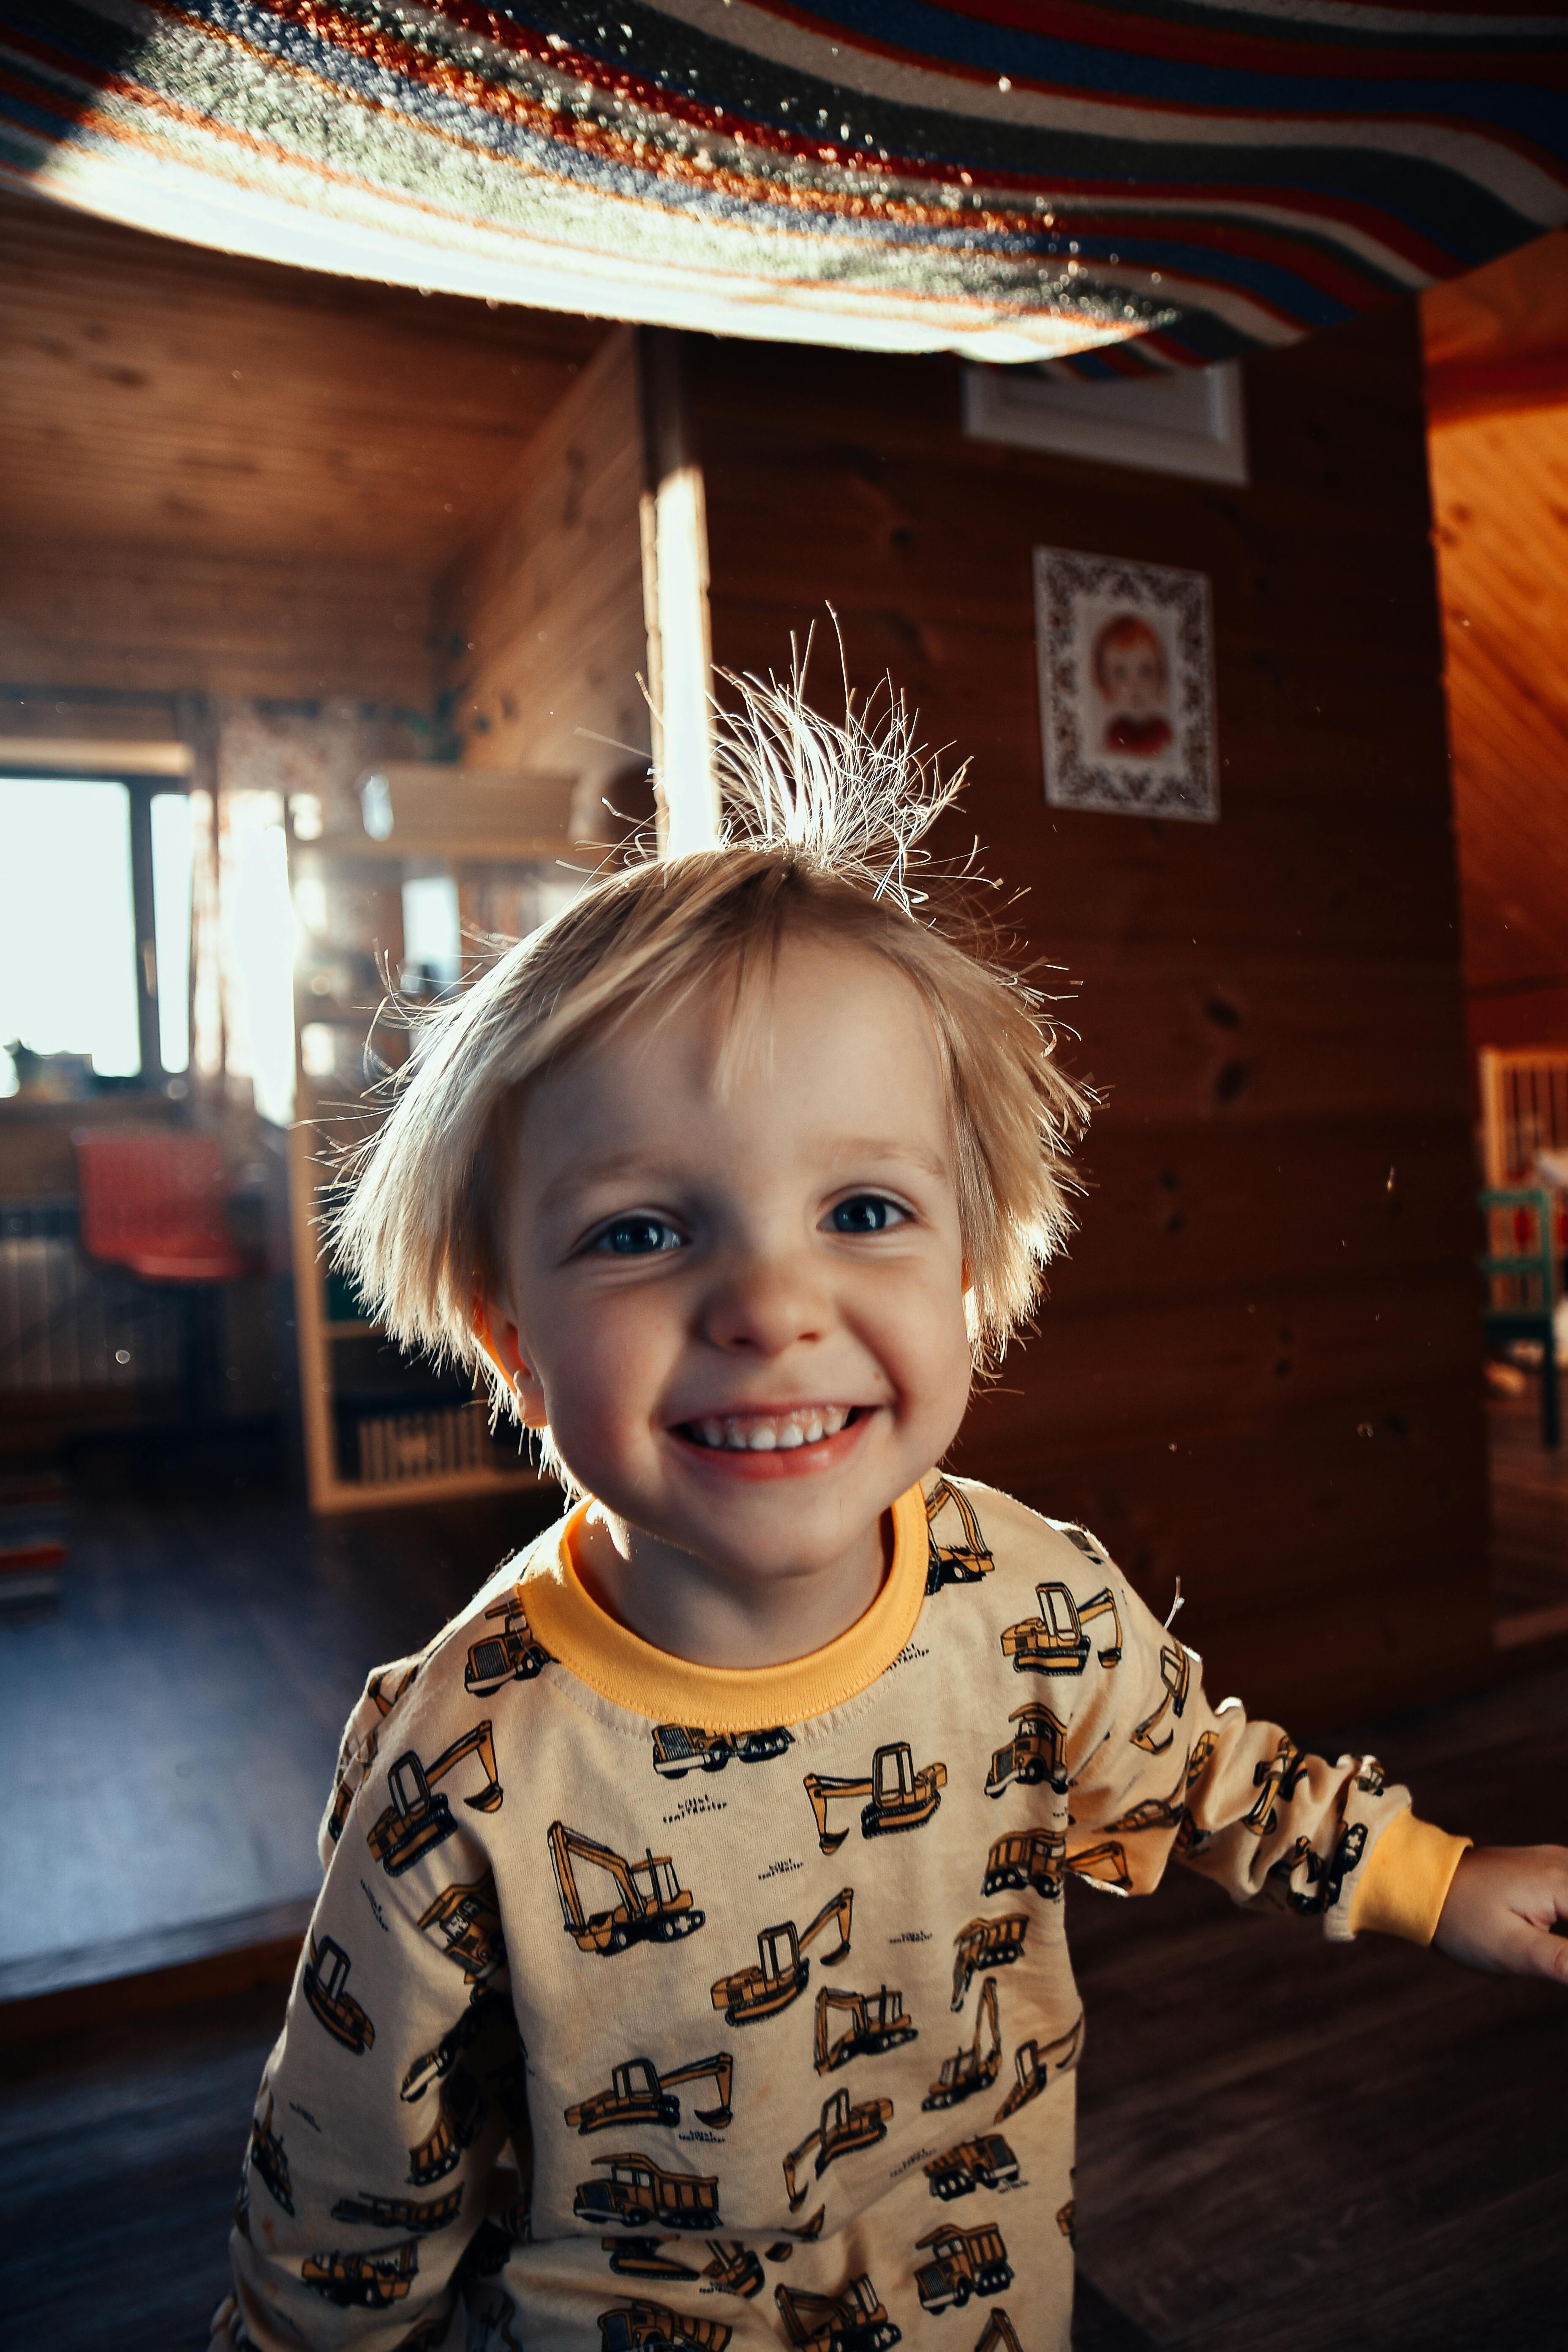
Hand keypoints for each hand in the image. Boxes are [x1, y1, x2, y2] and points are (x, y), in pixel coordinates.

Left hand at [1433, 1844, 1567, 1980]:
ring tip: (1556, 1956)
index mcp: (1563, 1883)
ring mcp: (1558, 1862)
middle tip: (1556, 1960)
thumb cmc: (1462, 1919)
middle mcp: (1566, 1864)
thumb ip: (1566, 1963)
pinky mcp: (1550, 1869)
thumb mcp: (1514, 1950)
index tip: (1565, 1965)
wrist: (1422, 1883)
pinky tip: (1560, 1946)